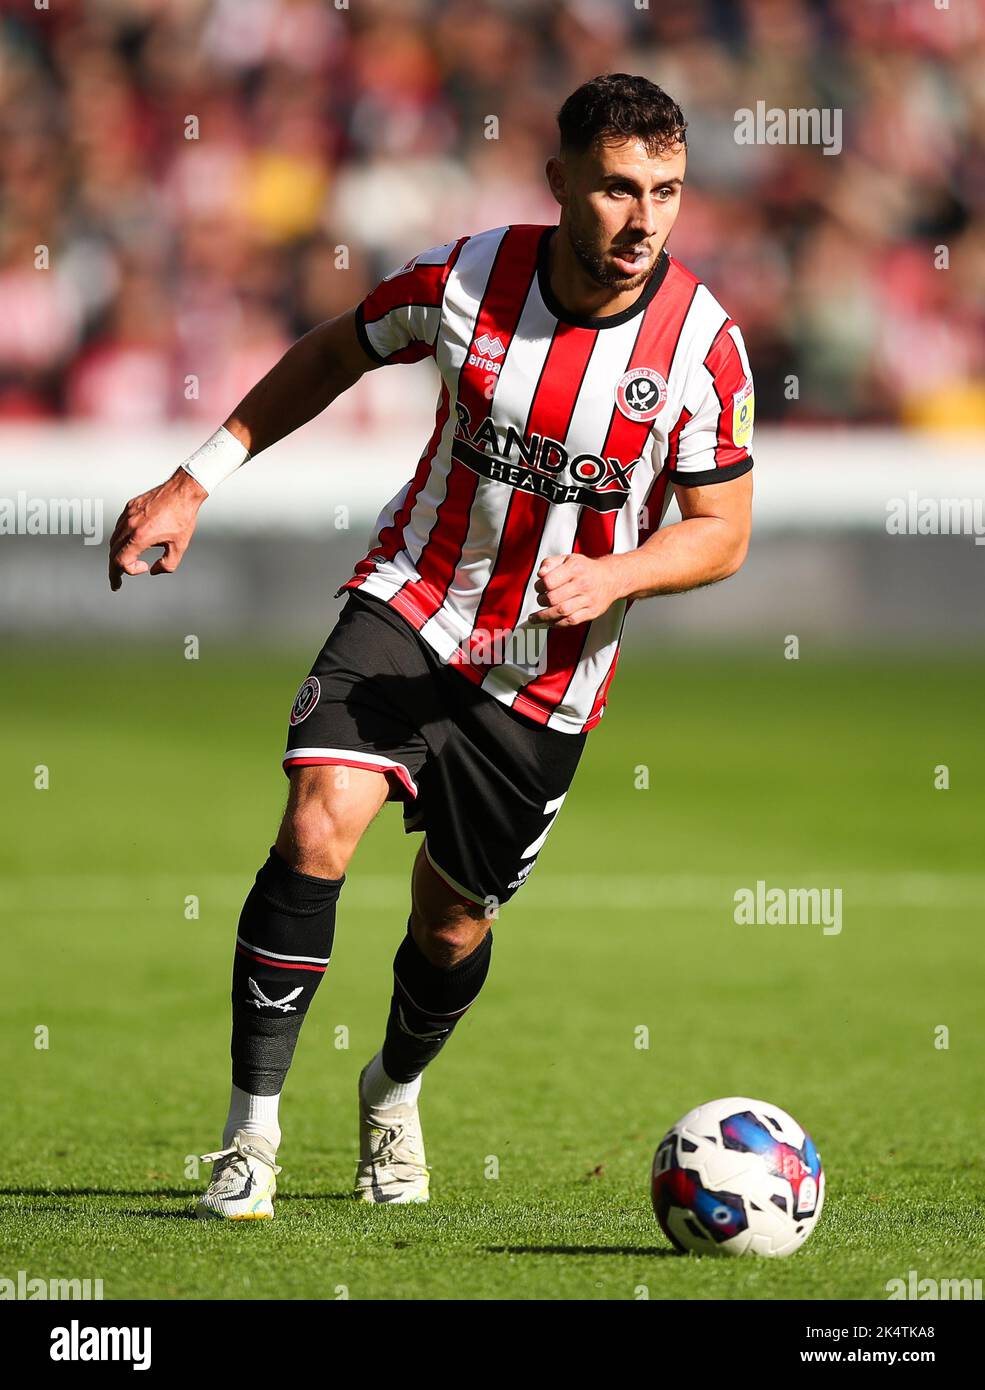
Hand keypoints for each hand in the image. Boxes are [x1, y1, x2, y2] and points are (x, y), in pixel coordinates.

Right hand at [108, 468, 207, 591]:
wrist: (183, 491)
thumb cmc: (183, 517)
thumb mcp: (180, 547)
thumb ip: (166, 565)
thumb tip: (153, 571)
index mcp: (140, 537)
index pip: (120, 561)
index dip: (129, 571)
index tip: (144, 569)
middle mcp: (130, 525)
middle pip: (113, 553)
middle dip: (114, 569)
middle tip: (116, 581)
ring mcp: (128, 514)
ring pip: (114, 539)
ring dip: (117, 553)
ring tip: (123, 563)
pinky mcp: (130, 506)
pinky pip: (119, 526)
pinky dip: (121, 538)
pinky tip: (130, 542)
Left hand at [529, 553, 624, 626]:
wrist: (611, 578)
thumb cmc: (586, 569)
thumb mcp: (568, 558)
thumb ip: (550, 563)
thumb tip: (540, 574)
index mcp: (575, 568)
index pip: (549, 581)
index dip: (539, 586)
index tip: (538, 588)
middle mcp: (582, 584)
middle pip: (553, 598)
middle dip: (541, 601)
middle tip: (540, 600)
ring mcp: (588, 599)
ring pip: (561, 612)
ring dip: (544, 616)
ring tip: (536, 617)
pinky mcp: (592, 612)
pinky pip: (571, 621)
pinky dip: (557, 624)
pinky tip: (550, 622)